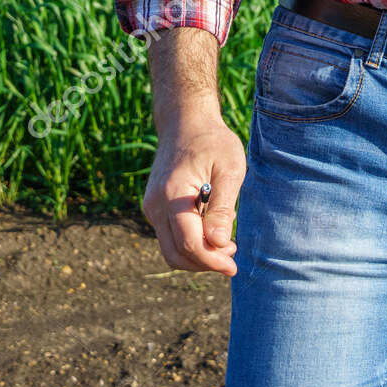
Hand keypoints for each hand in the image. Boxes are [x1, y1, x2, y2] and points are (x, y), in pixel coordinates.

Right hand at [142, 118, 246, 275]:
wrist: (185, 121)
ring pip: (170, 249)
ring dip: (197, 255)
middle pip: (175, 255)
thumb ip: (222, 208)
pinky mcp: (154, 207)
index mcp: (173, 196)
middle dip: (204, 263)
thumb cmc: (213, 142)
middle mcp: (155, 205)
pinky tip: (210, 225)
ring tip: (224, 240)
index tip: (234, 266)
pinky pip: (169, 236)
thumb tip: (218, 244)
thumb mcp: (229, 170)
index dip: (212, 261)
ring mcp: (152, 207)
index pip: (189, 245)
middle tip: (231, 254)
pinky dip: (189, 241)